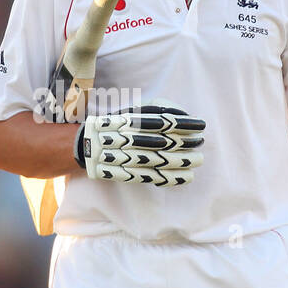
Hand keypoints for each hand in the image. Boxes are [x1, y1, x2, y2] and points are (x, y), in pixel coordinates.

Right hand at [73, 102, 203, 185]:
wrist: (86, 145)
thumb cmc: (115, 124)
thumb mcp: (131, 110)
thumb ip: (154, 109)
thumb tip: (180, 113)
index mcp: (131, 120)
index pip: (164, 121)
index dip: (185, 124)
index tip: (201, 125)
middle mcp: (129, 138)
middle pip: (165, 141)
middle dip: (187, 143)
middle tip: (201, 143)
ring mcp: (127, 158)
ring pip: (161, 160)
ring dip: (183, 161)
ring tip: (198, 159)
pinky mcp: (128, 174)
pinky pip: (153, 177)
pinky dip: (171, 178)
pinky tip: (187, 176)